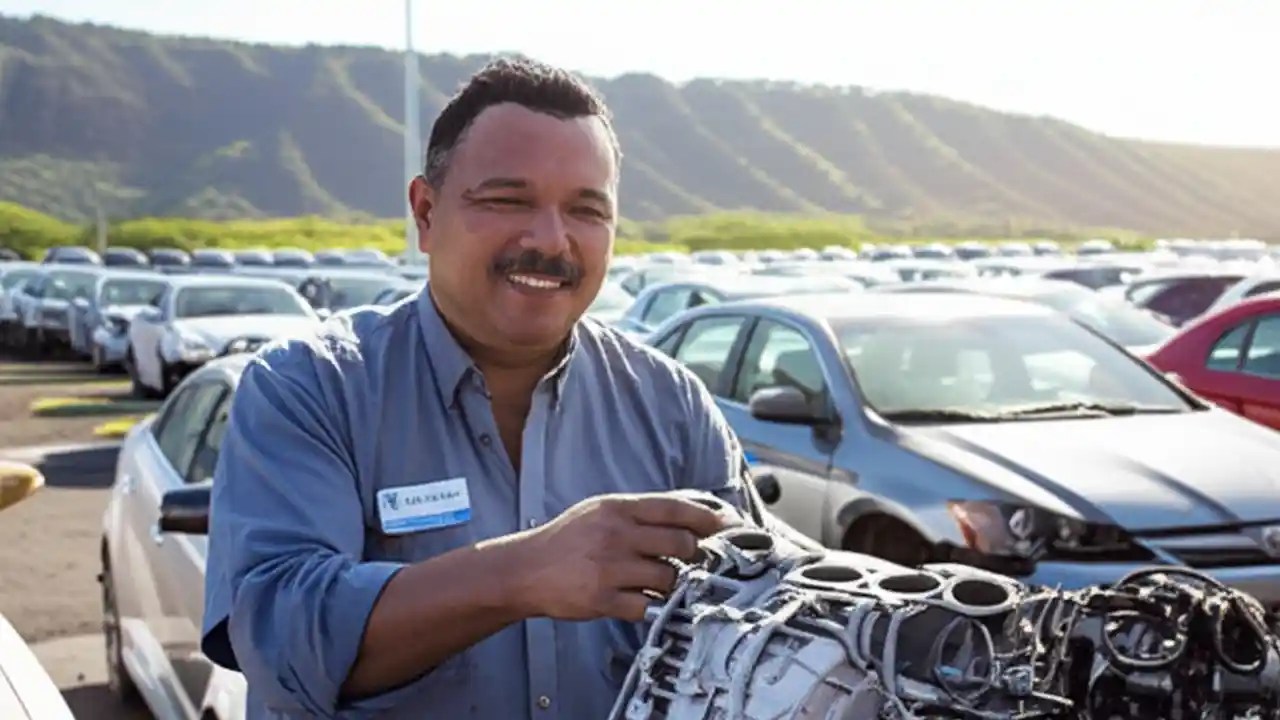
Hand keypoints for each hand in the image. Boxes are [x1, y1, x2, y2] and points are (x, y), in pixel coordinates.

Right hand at [508, 492, 738, 621]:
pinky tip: (642, 599)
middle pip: (681, 545)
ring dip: (672, 583)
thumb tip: (689, 512)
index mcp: (618, 508)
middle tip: (691, 562)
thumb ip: (640, 512)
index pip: (675, 509)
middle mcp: (616, 534)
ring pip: (669, 578)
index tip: (727, 527)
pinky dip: (651, 605)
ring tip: (659, 581)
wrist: (525, 569)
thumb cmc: (568, 540)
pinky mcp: (602, 599)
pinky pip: (647, 606)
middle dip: (693, 556)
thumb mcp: (600, 511)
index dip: (707, 518)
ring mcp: (610, 568)